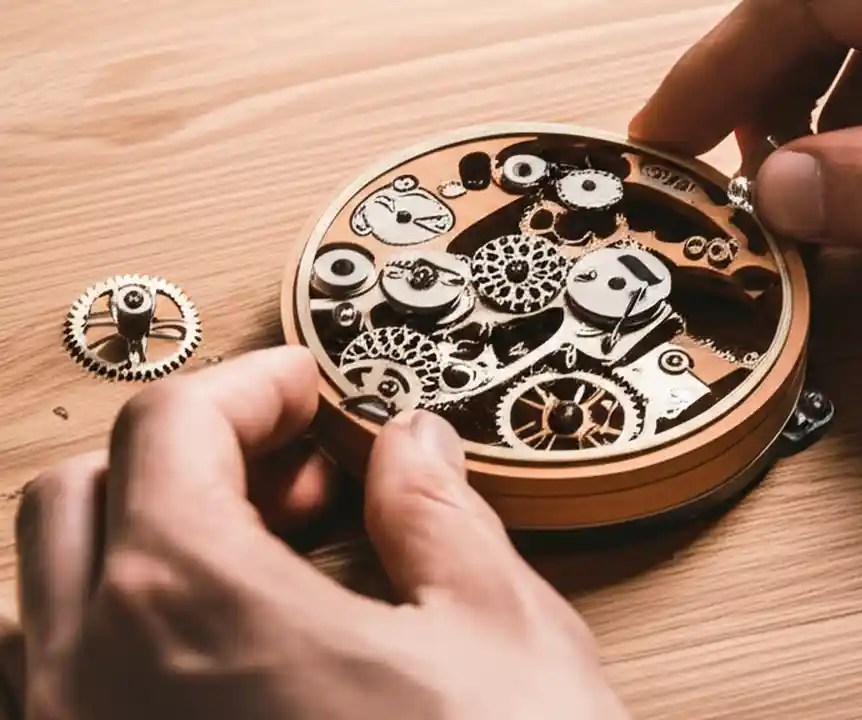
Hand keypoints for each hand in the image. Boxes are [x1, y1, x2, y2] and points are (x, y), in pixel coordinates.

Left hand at [16, 347, 628, 719]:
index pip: (172, 427)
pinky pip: (47, 698)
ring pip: (43, 601)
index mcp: (186, 606)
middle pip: (81, 495)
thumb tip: (414, 451)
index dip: (250, 388)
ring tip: (253, 564)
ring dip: (136, 549)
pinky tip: (217, 664)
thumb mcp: (499, 637)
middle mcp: (86, 685)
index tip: (304, 392)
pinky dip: (115, 647)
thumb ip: (439, 514)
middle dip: (192, 458)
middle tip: (298, 475)